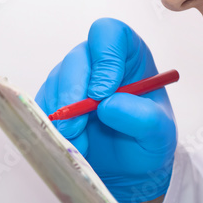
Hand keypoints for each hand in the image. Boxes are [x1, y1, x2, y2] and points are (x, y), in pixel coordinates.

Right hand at [35, 18, 176, 202]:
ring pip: (56, 81)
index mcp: (129, 57)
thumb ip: (143, 118)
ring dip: (64, 115)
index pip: (110, 35)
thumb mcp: (159, 134)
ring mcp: (74, 79)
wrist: (128, 167)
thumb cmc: (147, 142)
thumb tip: (108, 104)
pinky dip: (52, 125)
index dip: (104, 57)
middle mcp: (98, 62)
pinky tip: (70, 143)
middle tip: (78, 125)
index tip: (103, 93)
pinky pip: (43, 103)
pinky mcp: (55, 99)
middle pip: (76, 57)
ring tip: (80, 144)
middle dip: (74, 92)